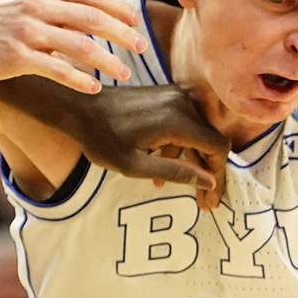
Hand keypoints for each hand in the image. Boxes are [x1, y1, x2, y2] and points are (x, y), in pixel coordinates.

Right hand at [0, 0, 147, 90]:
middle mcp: (37, 4)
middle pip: (93, 17)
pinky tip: (94, 87)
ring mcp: (27, 30)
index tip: (135, 21)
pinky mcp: (17, 56)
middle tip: (141, 46)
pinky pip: (58, 70)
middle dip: (123, 33)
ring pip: (81, 45)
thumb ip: (55, 0)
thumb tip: (94, 9)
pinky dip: (80, 79)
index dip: (118, 8)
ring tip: (124, 73)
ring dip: (108, 60)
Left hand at [60, 84, 227, 208]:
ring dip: (193, 160)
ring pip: (199, 133)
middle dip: (208, 172)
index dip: (218, 174)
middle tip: (204, 202)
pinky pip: (185, 123)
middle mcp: (181, 103)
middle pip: (210, 140)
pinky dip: (181, 145)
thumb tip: (209, 181)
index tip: (211, 197)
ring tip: (184, 187)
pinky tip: (164, 165)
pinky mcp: (166, 96)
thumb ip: (175, 173)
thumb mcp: (135, 166)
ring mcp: (174, 96)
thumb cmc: (102, 139)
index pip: (217, 147)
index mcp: (176, 120)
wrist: (79, 107)